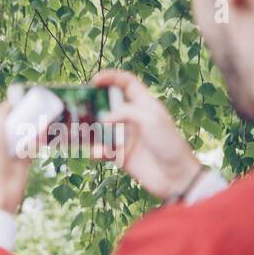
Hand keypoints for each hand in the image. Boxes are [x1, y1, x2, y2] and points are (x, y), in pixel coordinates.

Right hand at [91, 69, 202, 199]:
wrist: (174, 177)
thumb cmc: (168, 144)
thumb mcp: (150, 120)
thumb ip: (125, 113)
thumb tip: (102, 118)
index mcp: (145, 105)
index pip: (127, 84)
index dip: (112, 78)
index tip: (95, 80)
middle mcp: (133, 119)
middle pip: (109, 105)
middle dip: (93, 105)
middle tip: (79, 107)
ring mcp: (126, 137)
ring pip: (101, 128)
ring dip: (91, 131)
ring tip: (81, 132)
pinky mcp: (120, 155)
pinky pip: (101, 149)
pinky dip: (96, 151)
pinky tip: (98, 154)